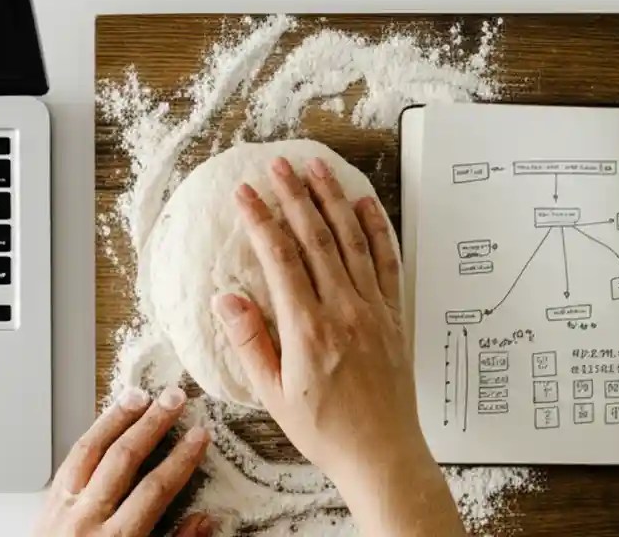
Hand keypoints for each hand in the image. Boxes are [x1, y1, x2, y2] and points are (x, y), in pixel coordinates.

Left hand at [34, 385, 214, 536]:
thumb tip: (204, 520)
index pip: (155, 490)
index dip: (181, 459)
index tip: (200, 435)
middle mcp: (86, 521)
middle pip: (123, 459)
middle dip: (152, 424)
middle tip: (176, 399)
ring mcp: (62, 510)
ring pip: (89, 451)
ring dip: (116, 419)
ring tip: (140, 396)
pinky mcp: (46, 507)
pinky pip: (69, 462)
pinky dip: (90, 437)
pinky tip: (105, 423)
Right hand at [213, 156, 462, 534]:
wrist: (382, 454)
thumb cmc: (325, 430)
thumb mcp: (273, 394)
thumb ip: (249, 342)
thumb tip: (225, 298)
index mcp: (308, 330)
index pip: (280, 259)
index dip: (260, 220)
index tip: (244, 193)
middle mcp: (343, 311)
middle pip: (315, 238)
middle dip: (293, 196)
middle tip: (276, 165)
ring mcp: (372, 310)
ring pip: (350, 241)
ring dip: (332, 200)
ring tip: (316, 168)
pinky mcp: (392, 315)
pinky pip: (385, 261)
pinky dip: (374, 229)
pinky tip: (364, 204)